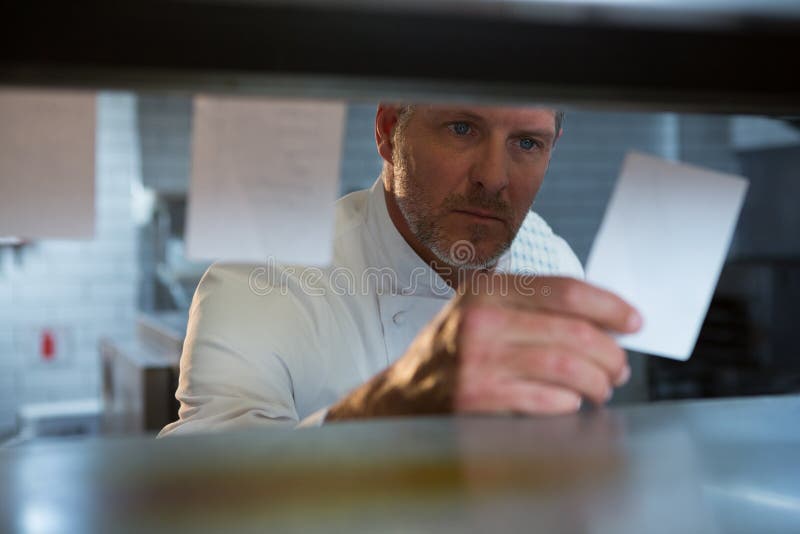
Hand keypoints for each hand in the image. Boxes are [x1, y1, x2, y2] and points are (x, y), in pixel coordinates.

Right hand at [326, 274, 640, 419]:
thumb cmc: (451, 351)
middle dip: (609, 352)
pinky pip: (545, 399)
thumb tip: (603, 320)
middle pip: (572, 330)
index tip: (633, 320)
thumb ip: (530, 307)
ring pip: (565, 367)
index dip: (608, 305)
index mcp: (487, 289)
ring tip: (603, 387)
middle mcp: (481, 318)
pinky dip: (569, 403)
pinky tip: (571, 403)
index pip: (564, 289)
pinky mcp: (477, 397)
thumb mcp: (480, 312)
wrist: (401, 395)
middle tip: (620, 366)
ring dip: (597, 380)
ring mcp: (477, 359)